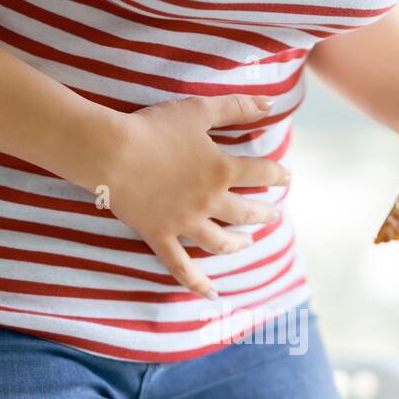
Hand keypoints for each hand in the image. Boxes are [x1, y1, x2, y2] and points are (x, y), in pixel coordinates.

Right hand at [101, 95, 288, 298]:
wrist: (111, 151)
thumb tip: (270, 103)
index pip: (261, 174)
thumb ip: (236, 106)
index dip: (278, 175)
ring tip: (247, 242)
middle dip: (264, 214)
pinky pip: (182, 267)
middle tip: (272, 214)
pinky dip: (198, 283)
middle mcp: (209, 201)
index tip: (286, 178)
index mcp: (221, 170)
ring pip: (221, 242)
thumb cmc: (153, 127)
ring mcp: (186, 223)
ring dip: (239, 244)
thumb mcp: (198, 110)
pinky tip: (213, 294)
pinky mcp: (161, 237)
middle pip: (246, 213)